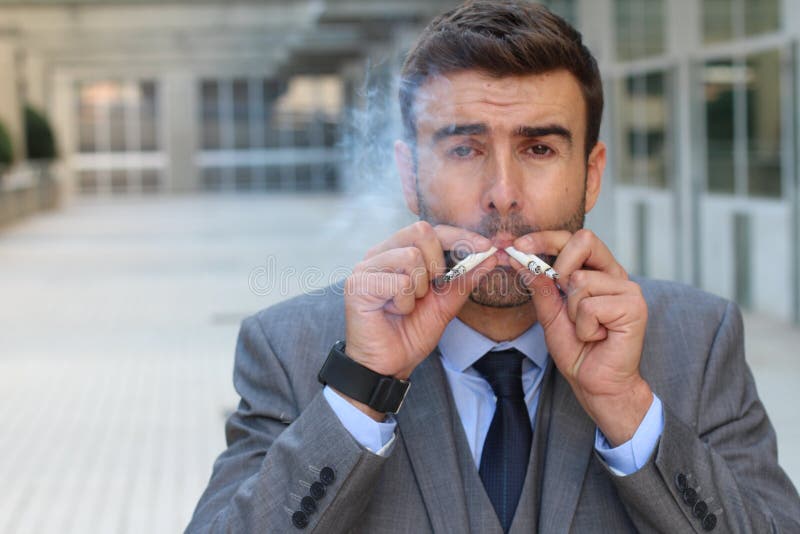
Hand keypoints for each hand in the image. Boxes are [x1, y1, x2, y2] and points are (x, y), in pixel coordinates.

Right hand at [342, 221, 495, 414]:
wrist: (389, 365)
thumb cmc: (410, 333)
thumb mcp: (446, 303)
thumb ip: (465, 278)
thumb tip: (490, 256)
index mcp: (398, 252)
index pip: (432, 230)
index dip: (460, 236)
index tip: (486, 247)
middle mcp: (380, 253)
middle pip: (421, 231)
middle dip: (436, 263)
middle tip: (429, 290)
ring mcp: (366, 267)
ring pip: (410, 256)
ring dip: (419, 288)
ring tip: (407, 305)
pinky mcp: (358, 284)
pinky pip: (398, 281)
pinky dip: (405, 302)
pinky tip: (394, 312)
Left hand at [511, 229, 651, 445]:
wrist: (596, 383)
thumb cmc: (578, 350)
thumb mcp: (550, 314)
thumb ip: (539, 286)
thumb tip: (519, 259)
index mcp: (597, 272)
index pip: (574, 238)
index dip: (545, 238)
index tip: (519, 244)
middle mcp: (615, 275)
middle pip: (585, 240)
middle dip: (561, 266)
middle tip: (562, 293)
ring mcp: (628, 289)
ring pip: (581, 281)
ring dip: (572, 311)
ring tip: (587, 329)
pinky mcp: (634, 307)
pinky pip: (591, 306)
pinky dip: (585, 327)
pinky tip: (598, 337)